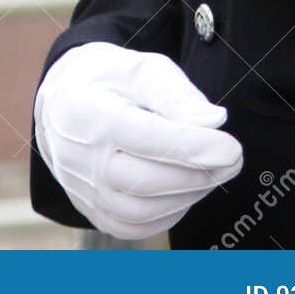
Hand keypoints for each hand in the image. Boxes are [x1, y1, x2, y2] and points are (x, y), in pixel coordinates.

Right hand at [34, 42, 242, 239]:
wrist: (61, 103)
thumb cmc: (109, 80)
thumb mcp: (140, 66)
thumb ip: (176, 93)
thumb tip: (215, 121)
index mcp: (89, 112)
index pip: (146, 138)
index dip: (193, 147)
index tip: (232, 147)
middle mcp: (80, 158)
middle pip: (145, 180)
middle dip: (199, 173)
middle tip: (233, 159)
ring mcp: (83, 190)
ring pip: (142, 210)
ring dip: (188, 194)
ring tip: (214, 171)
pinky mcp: (91, 210)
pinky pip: (134, 226)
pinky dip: (168, 213)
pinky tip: (186, 189)